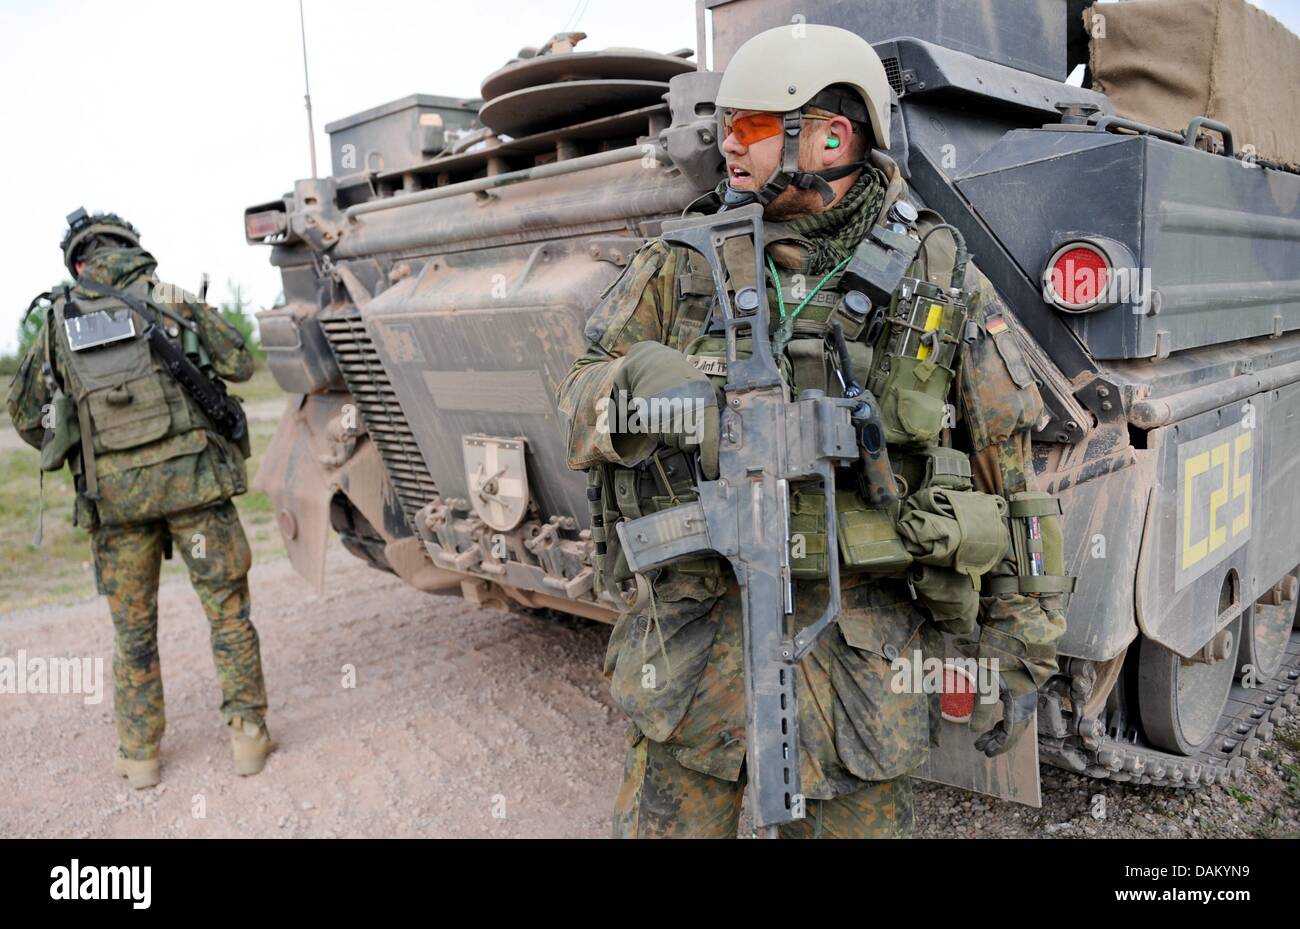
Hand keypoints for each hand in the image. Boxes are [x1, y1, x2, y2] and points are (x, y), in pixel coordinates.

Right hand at [612, 341, 719, 478]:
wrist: (653, 366)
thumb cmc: (684, 380)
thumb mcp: (706, 390)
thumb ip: (714, 412)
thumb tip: (722, 440)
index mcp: (704, 405)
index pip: (709, 441)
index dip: (710, 460)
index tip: (711, 473)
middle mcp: (685, 413)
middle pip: (688, 446)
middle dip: (688, 439)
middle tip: (685, 420)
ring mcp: (666, 418)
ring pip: (672, 443)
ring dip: (672, 434)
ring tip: (672, 412)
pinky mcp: (649, 421)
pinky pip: (657, 438)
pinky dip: (659, 431)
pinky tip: (661, 414)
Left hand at [970, 666, 1038, 757]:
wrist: (1018, 637)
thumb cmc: (1001, 659)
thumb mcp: (988, 683)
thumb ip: (982, 707)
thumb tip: (974, 730)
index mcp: (1021, 705)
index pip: (1011, 733)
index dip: (999, 745)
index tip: (985, 752)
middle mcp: (1026, 703)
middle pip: (1013, 729)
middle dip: (997, 739)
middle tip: (981, 747)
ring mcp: (1025, 695)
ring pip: (1013, 720)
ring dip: (998, 729)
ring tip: (984, 736)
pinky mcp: (1021, 688)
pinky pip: (1014, 710)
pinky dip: (1002, 719)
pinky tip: (993, 719)